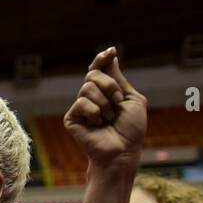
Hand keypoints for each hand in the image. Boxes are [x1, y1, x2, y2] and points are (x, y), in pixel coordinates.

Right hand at [64, 48, 146, 171]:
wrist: (122, 150)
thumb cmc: (131, 129)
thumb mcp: (131, 98)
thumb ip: (119, 78)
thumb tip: (110, 55)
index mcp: (106, 91)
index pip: (99, 68)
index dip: (102, 58)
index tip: (111, 51)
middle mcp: (91, 97)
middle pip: (93, 74)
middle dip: (110, 87)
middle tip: (117, 104)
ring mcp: (80, 108)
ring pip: (87, 88)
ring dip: (105, 103)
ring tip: (108, 118)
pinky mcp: (71, 118)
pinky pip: (81, 103)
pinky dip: (95, 113)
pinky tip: (97, 125)